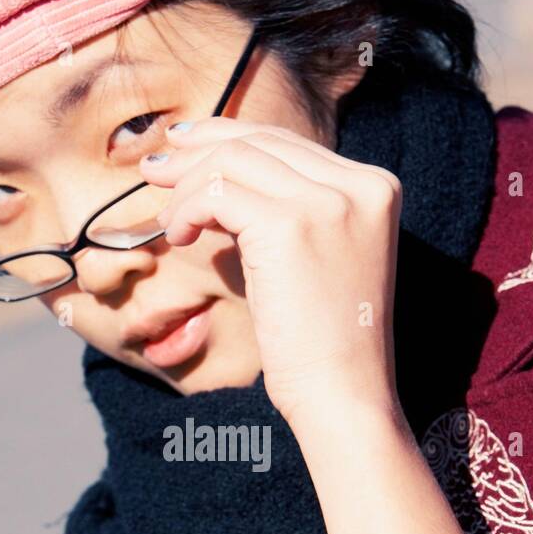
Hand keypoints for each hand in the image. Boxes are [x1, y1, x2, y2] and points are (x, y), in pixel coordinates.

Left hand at [139, 117, 402, 428]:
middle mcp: (359, 184)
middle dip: (198, 149)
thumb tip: (221, 171)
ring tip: (170, 222)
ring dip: (187, 186)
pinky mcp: (290, 225)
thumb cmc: (325, 342)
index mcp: (376, 188)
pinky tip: (178, 236)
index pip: (289, 144)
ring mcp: (329, 201)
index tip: (185, 148)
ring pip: (233, 161)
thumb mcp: (320, 257)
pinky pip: (217, 193)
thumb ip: (291, 209)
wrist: (344, 395)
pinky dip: (187, 209)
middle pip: (260, 142)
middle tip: (156, 168)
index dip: (229, 138)